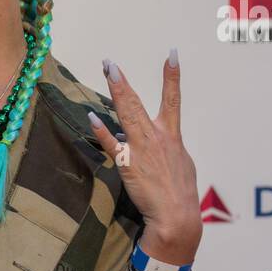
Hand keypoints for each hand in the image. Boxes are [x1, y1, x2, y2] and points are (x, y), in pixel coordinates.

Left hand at [87, 50, 201, 264]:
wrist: (177, 215)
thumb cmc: (180, 193)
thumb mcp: (180, 164)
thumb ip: (165, 148)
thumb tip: (152, 141)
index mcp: (172, 136)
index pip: (173, 99)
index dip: (172, 76)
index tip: (172, 54)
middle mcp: (157, 137)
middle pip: (138, 103)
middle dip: (122, 81)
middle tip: (110, 63)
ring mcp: (142, 148)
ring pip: (127, 114)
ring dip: (116, 91)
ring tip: (107, 72)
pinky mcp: (129, 164)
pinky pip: (113, 145)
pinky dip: (102, 131)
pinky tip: (91, 117)